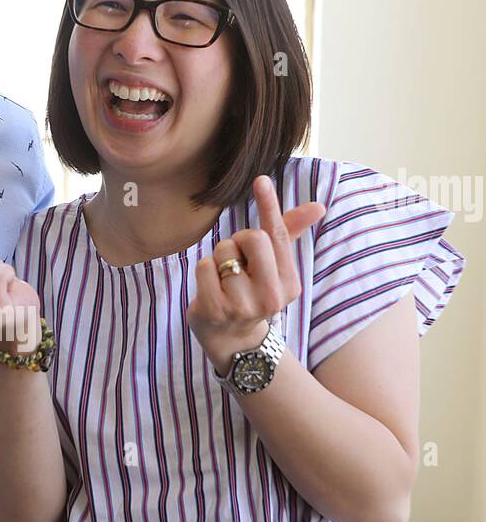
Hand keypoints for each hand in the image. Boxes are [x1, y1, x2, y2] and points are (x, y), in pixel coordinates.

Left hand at [187, 174, 325, 373]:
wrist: (232, 341)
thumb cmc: (252, 293)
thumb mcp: (274, 267)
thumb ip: (290, 233)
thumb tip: (318, 205)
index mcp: (290, 282)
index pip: (279, 235)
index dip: (269, 205)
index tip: (261, 180)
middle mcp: (271, 296)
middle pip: (252, 238)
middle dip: (238, 242)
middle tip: (238, 262)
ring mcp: (243, 306)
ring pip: (224, 252)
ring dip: (219, 260)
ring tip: (225, 281)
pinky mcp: (216, 310)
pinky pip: (205, 267)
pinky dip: (204, 271)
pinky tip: (211, 290)